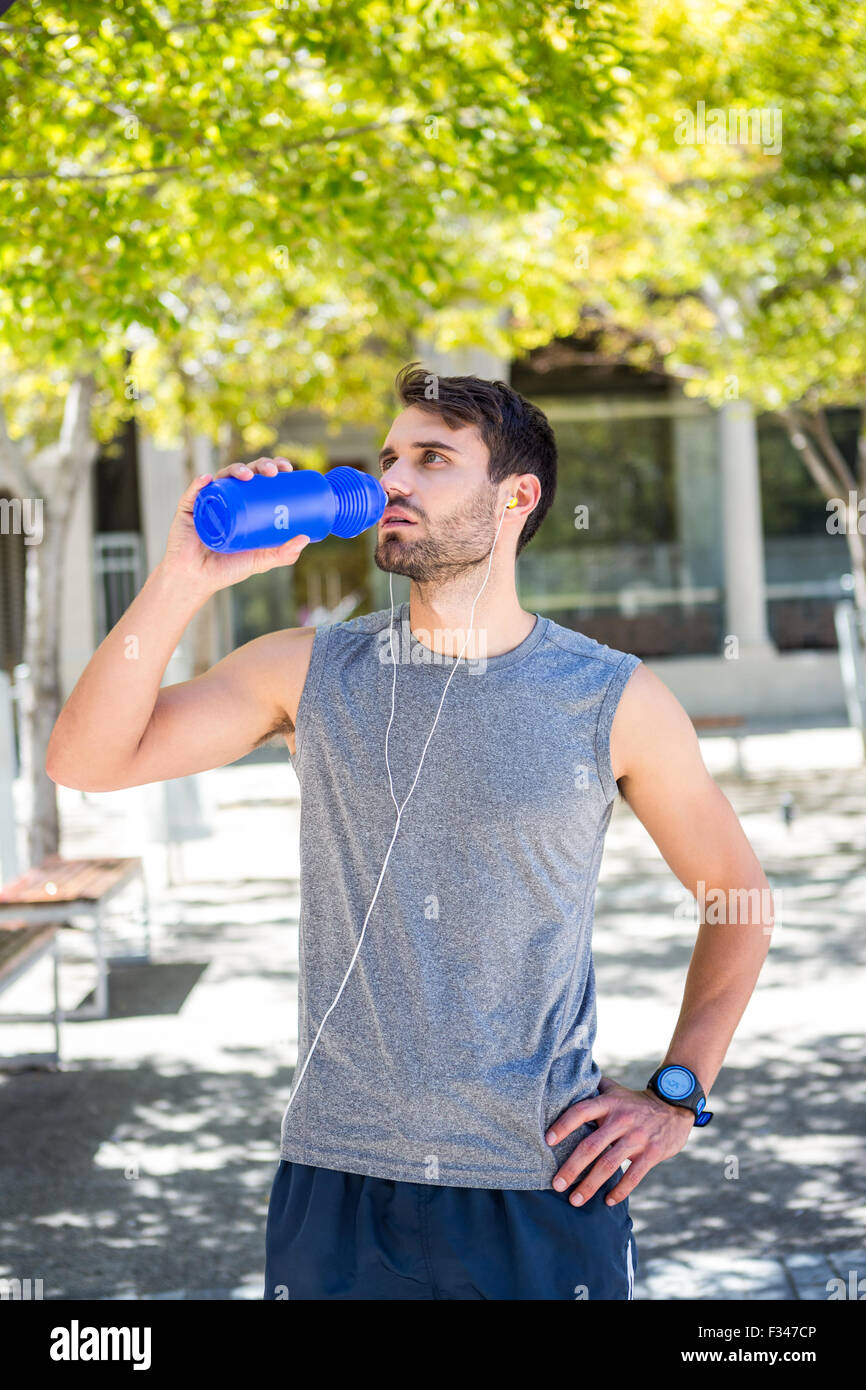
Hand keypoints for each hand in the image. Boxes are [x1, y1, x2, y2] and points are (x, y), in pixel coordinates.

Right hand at [162, 456, 310, 595]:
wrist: (197, 579)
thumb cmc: (228, 568)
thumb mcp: (261, 561)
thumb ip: (283, 554)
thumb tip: (306, 538)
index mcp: (244, 502)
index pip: (260, 478)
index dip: (273, 467)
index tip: (288, 469)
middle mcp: (226, 497)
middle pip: (244, 472)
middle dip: (260, 465)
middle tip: (273, 472)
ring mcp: (207, 500)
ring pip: (221, 477)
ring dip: (235, 469)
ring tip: (248, 476)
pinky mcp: (187, 509)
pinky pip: (191, 493)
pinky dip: (198, 484)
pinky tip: (207, 479)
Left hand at [545, 1073, 694, 1207]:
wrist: (674, 1105)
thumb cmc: (635, 1101)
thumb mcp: (615, 1089)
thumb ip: (593, 1088)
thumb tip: (567, 1082)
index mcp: (609, 1103)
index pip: (581, 1111)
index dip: (563, 1125)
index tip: (547, 1141)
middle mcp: (621, 1119)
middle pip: (591, 1146)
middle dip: (571, 1168)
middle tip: (556, 1184)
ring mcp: (637, 1137)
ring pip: (609, 1165)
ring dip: (590, 1185)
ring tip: (575, 1200)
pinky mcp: (652, 1153)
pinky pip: (633, 1176)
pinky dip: (620, 1191)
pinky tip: (608, 1201)